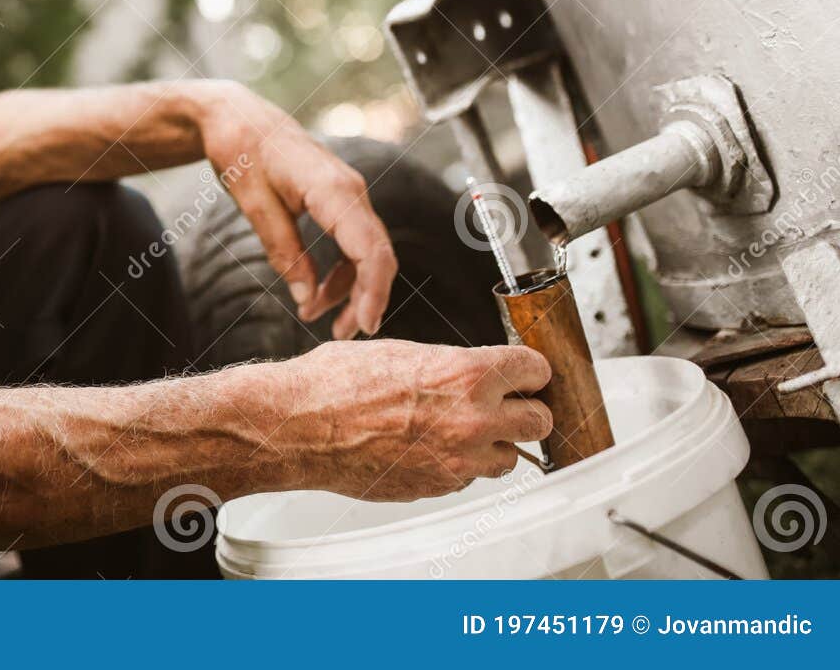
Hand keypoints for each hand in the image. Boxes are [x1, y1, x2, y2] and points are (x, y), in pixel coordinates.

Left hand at [197, 81, 395, 337]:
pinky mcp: (339, 199)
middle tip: (342, 335)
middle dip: (366, 298)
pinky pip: (353, 241)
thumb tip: (306, 299)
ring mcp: (349, 194)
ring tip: (318, 318)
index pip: (370, 249)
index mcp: (332, 190)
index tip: (363, 326)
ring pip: (368, 251)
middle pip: (378, 254)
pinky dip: (340, 270)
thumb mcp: (252, 203)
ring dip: (350, 288)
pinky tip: (317, 292)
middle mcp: (351, 190)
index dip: (373, 291)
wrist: (238, 116)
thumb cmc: (241, 151)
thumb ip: (283, 250)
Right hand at [267, 339, 553, 500]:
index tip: (525, 374)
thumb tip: (470, 373)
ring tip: (459, 429)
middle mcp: (472, 419)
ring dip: (493, 443)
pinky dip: (458, 464)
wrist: (300, 426)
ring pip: (508, 457)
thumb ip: (450, 366)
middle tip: (505, 405)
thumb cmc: (336, 383)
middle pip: (539, 422)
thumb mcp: (402, 352)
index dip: (530, 371)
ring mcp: (457, 459)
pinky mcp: (439, 486)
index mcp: (465, 374)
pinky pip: (468, 477)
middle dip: (525, 411)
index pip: (536, 370)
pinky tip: (427, 447)